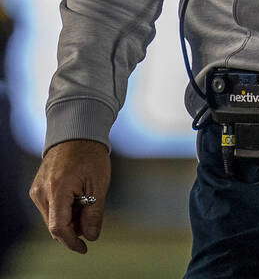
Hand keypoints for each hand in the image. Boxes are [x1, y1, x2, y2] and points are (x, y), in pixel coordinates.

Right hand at [29, 139, 110, 253]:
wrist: (76, 132)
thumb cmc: (90, 154)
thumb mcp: (98, 183)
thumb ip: (94, 212)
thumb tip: (91, 236)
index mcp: (57, 189)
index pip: (58, 228)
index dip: (71, 242)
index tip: (84, 248)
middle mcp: (42, 192)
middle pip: (54, 225)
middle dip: (73, 229)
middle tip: (91, 218)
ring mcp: (37, 189)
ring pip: (51, 218)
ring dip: (68, 219)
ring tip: (85, 202)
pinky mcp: (37, 187)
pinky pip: (49, 208)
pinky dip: (62, 210)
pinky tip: (76, 198)